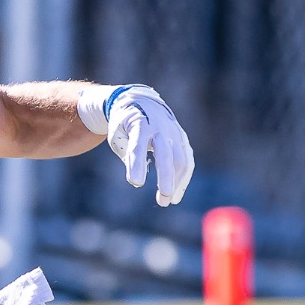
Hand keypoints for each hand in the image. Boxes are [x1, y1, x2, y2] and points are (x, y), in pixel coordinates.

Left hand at [78, 84, 194, 206]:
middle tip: (162, 200)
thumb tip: (137, 180)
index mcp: (139, 124)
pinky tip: (177, 194)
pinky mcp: (182, 139)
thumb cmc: (125, 124)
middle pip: (166, 155)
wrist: (142, 102)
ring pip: (181, 159)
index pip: (138, 146)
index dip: (137, 164)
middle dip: (166, 178)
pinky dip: (184, 179)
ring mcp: (174, 133)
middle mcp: (160, 128)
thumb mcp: (117, 135)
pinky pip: (187, 160)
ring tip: (168, 201)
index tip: (135, 182)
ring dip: (176, 183)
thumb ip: (126, 153)